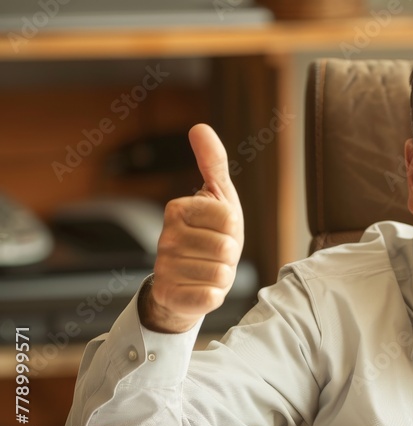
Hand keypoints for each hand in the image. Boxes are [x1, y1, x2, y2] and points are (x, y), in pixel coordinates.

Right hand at [140, 124, 243, 332]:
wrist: (190, 279)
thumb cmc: (211, 233)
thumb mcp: (218, 196)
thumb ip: (212, 162)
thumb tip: (199, 127)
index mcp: (178, 209)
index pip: (229, 219)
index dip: (234, 229)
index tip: (221, 230)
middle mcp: (166, 237)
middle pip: (226, 247)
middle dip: (230, 254)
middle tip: (216, 253)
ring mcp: (165, 267)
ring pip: (220, 273)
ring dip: (223, 275)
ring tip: (209, 269)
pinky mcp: (170, 294)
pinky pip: (210, 297)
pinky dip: (214, 295)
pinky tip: (201, 288)